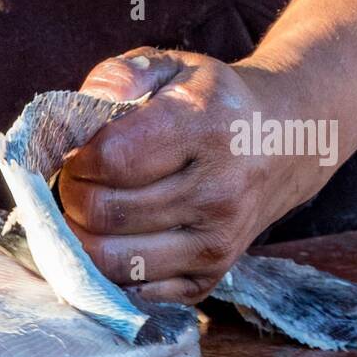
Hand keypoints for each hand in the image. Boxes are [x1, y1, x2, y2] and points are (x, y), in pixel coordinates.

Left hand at [58, 48, 339, 301]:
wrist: (285, 142)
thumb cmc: (213, 102)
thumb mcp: (174, 66)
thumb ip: (123, 73)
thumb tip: (87, 104)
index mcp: (205, 127)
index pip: (112, 158)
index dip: (76, 157)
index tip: (76, 151)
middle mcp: (218, 191)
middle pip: (106, 212)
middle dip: (70, 197)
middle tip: (75, 181)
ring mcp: (218, 242)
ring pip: (114, 261)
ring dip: (80, 238)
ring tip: (86, 210)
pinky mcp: (211, 277)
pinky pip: (136, 291)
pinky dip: (108, 271)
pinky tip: (110, 239)